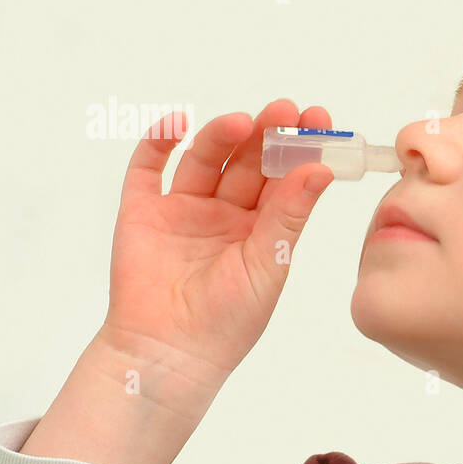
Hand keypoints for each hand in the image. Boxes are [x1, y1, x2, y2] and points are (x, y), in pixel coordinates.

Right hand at [98, 99, 335, 382]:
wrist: (169, 354)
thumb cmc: (228, 321)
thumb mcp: (269, 265)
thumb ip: (289, 216)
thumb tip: (320, 170)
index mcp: (262, 228)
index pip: (286, 178)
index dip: (301, 147)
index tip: (318, 119)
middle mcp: (225, 214)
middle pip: (248, 162)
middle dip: (267, 134)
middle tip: (285, 110)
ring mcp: (183, 210)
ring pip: (205, 159)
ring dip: (222, 136)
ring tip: (242, 122)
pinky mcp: (143, 212)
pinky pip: (148, 168)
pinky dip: (158, 142)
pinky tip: (177, 123)